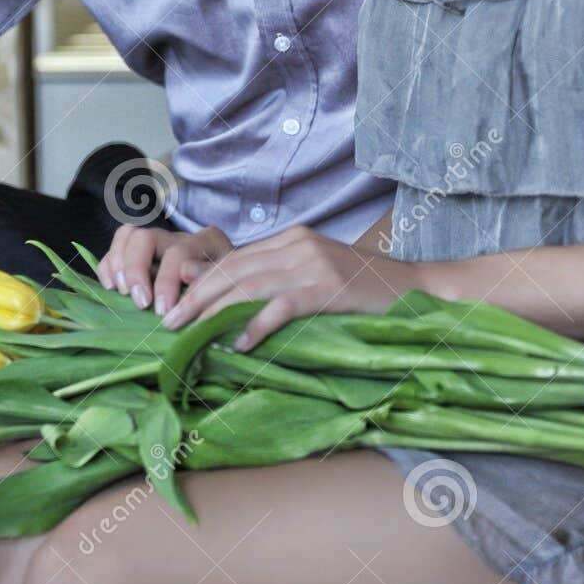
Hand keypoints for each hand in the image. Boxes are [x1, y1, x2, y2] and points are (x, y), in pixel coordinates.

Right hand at [97, 224, 232, 315]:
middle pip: (146, 237)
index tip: (163, 313)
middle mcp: (180, 237)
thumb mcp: (229, 287)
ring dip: (118, 263)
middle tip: (139, 302)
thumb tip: (186, 272)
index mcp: (207, 242)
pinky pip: (117, 247)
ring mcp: (160, 242)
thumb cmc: (229, 293)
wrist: (230, 292)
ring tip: (120, 292)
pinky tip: (110, 287)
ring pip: (128, 235)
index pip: (178, 252)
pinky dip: (108, 265)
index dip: (167, 281)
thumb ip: (209, 278)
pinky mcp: (143, 254)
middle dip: (136, 270)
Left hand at [159, 223, 421, 351]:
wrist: (414, 288)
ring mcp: (313, 265)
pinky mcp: (327, 289)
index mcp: (293, 238)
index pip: (234, 257)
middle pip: (234, 268)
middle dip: (196, 296)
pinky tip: (238, 344)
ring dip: (212, 311)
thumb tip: (233, 301)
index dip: (200, 281)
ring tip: (189, 332)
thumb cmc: (363, 288)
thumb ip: (281, 277)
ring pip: (248, 286)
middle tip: (169, 321)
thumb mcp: (318, 272)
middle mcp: (298, 245)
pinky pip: (280, 306)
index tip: (174, 303)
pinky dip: (255, 326)